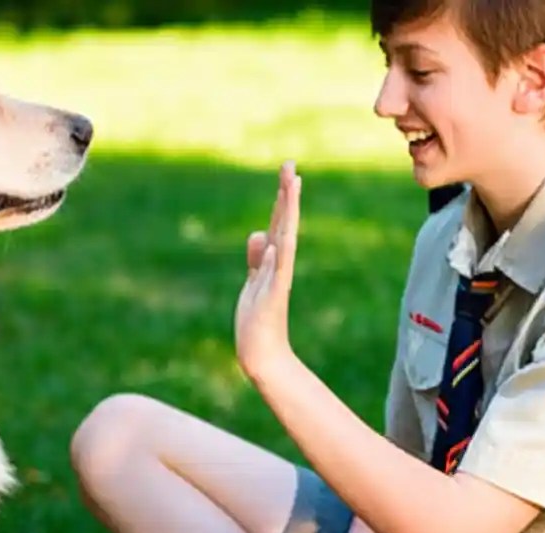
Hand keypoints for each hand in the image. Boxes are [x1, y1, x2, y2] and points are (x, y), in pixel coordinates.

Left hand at [236, 161, 300, 382]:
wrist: (261, 354)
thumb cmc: (258, 321)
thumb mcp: (253, 283)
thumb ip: (257, 259)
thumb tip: (259, 234)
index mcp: (274, 261)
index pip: (280, 223)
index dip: (283, 197)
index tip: (288, 171)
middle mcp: (279, 266)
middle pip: (285, 224)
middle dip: (287, 196)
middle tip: (290, 166)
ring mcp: (277, 281)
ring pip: (285, 242)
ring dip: (287, 217)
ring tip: (289, 190)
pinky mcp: (272, 299)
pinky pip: (276, 276)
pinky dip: (275, 260)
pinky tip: (275, 241)